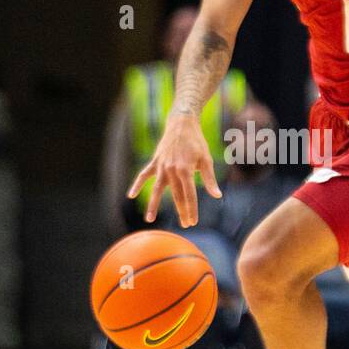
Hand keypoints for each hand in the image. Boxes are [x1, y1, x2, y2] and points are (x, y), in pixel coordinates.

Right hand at [127, 112, 221, 226]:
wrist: (182, 123)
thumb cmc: (197, 142)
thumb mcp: (206, 160)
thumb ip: (209, 180)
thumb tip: (217, 196)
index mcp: (186, 170)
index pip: (189, 196)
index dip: (192, 210)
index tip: (193, 222)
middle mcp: (172, 170)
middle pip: (176, 196)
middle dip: (181, 211)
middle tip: (186, 224)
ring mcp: (161, 167)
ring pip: (157, 190)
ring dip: (153, 205)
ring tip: (149, 219)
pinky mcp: (155, 162)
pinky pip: (144, 175)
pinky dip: (137, 185)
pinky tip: (130, 195)